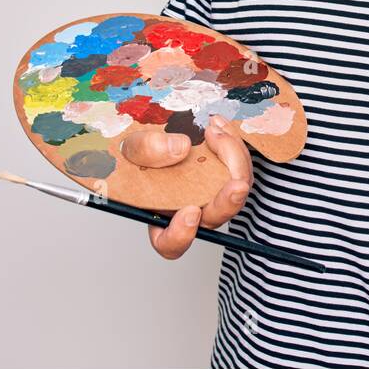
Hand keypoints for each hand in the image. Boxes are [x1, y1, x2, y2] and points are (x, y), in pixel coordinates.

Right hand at [121, 114, 253, 259]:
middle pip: (214, 218)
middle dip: (228, 202)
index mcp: (159, 218)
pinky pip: (238, 167)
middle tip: (236, 184)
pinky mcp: (225, 174)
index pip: (171, 243)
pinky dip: (232, 144)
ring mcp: (209, 194)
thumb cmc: (135, 147)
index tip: (189, 212)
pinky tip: (217, 125)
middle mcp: (188, 211)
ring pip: (234, 190)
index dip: (181, 234)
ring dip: (232, 159)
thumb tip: (181, 148)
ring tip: (214, 131)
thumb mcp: (130, 145)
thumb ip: (147, 149)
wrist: (152, 129)